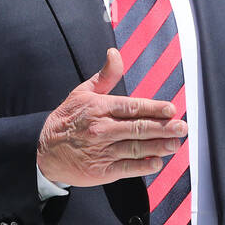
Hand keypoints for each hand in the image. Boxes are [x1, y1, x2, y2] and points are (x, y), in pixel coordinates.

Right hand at [36, 48, 185, 186]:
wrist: (42, 150)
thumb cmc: (68, 119)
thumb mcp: (82, 92)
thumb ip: (105, 76)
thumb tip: (115, 53)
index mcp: (99, 108)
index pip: (132, 107)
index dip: (154, 108)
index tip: (171, 109)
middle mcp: (102, 129)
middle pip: (138, 128)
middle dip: (163, 128)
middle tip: (182, 128)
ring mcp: (102, 151)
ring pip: (136, 148)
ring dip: (158, 147)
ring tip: (175, 144)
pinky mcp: (101, 171)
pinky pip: (127, 168)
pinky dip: (143, 166)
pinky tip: (157, 163)